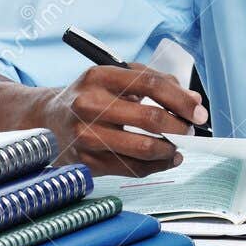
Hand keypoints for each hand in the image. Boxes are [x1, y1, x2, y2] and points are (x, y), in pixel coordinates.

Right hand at [40, 63, 208, 177]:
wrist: (46, 120)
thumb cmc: (90, 95)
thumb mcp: (115, 77)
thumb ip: (155, 82)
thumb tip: (194, 100)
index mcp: (99, 76)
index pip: (151, 84)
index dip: (181, 99)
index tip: (199, 111)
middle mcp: (89, 105)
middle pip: (149, 118)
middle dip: (180, 127)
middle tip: (190, 130)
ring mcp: (85, 136)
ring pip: (142, 148)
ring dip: (169, 150)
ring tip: (177, 146)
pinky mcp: (86, 162)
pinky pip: (131, 168)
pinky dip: (156, 166)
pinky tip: (166, 159)